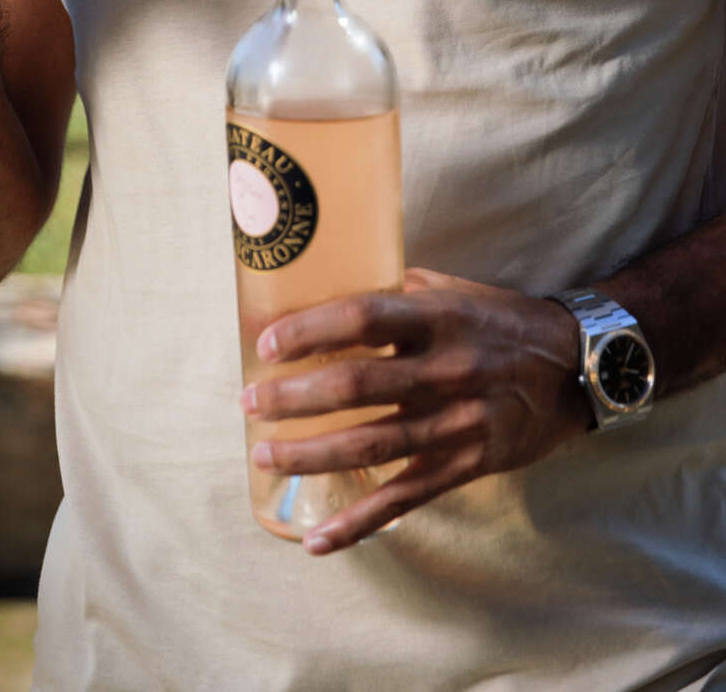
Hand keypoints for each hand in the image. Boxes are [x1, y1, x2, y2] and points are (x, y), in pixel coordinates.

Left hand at [241, 267, 587, 554]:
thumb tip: (329, 286)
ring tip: (264, 455)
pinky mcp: (466, 465)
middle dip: (294, 398)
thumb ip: (396, 291)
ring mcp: (457, 423)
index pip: (363, 318)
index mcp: (438, 316)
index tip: (266, 345)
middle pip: (357, 386)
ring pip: (371, 444)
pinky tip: (317, 538)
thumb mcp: (452, 289)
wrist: (575, 368)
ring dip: (310, 454)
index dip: (311, 331)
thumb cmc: (500, 319)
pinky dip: (358, 522)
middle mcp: (446, 369)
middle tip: (249, 402)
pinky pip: (404, 498)